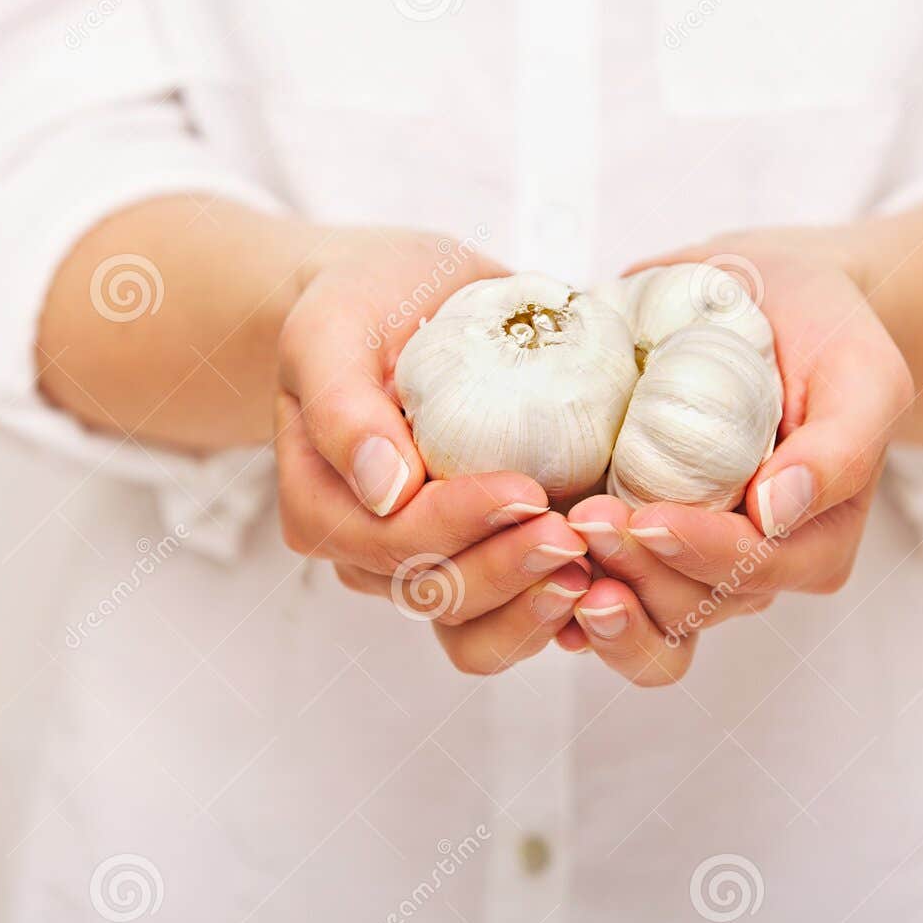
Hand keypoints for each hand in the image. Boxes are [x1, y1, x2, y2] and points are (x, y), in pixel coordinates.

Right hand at [274, 228, 591, 672]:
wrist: (404, 297)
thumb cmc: (362, 305)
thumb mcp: (332, 330)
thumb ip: (342, 407)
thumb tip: (384, 492)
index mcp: (321, 505)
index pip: (390, 539)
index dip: (459, 523)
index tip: (527, 488)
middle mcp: (368, 552)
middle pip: (434, 593)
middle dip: (507, 571)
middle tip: (575, 535)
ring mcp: (426, 565)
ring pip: (473, 625)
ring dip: (535, 606)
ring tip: (595, 570)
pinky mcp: (481, 561)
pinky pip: (510, 619)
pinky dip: (555, 612)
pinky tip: (602, 586)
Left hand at [566, 230, 913, 685]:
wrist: (777, 302)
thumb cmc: (830, 335)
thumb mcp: (863, 376)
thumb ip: (841, 449)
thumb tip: (777, 509)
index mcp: (811, 545)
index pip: (751, 572)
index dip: (697, 554)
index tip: (647, 518)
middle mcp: (749, 569)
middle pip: (688, 608)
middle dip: (634, 575)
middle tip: (584, 522)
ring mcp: (687, 563)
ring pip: (639, 620)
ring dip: (591, 596)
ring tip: (550, 549)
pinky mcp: (635, 545)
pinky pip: (597, 599)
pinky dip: (559, 597)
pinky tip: (528, 572)